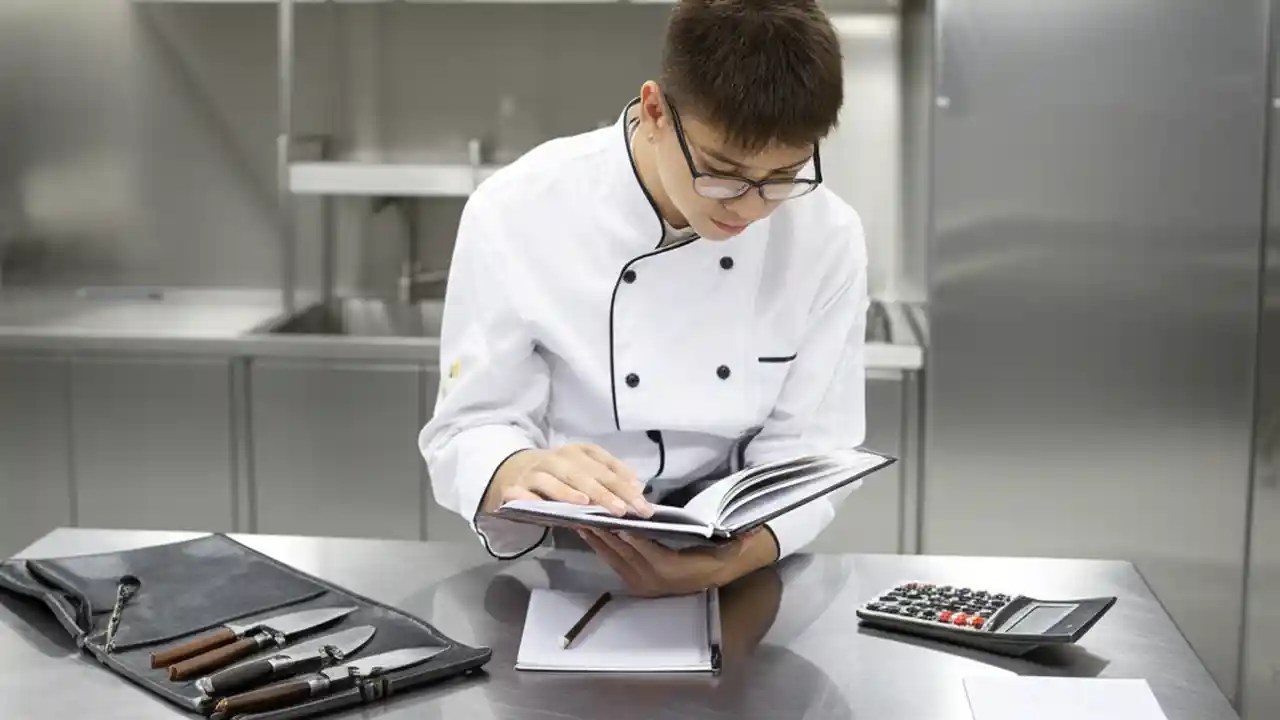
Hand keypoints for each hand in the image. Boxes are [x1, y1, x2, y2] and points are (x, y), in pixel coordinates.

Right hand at [483, 444, 652, 517]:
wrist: (512, 470)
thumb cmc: (558, 475)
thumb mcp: (585, 471)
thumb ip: (610, 478)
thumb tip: (638, 487)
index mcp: (578, 452)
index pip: (604, 465)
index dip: (623, 482)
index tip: (641, 500)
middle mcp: (557, 458)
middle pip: (583, 474)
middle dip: (604, 492)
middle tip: (623, 509)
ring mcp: (535, 472)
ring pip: (553, 481)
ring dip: (569, 493)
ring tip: (587, 504)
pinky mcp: (515, 487)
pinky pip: (523, 493)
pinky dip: (532, 499)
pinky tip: (543, 508)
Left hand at [577, 528, 778, 596]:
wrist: (719, 574)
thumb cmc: (714, 553)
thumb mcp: (711, 540)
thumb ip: (701, 533)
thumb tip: (689, 520)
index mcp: (670, 569)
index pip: (644, 548)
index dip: (626, 532)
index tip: (610, 516)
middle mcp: (652, 579)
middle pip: (623, 552)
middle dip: (602, 532)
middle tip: (585, 513)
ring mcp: (642, 584)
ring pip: (614, 559)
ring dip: (596, 540)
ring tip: (578, 521)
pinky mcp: (636, 585)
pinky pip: (615, 564)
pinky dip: (601, 548)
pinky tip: (589, 534)